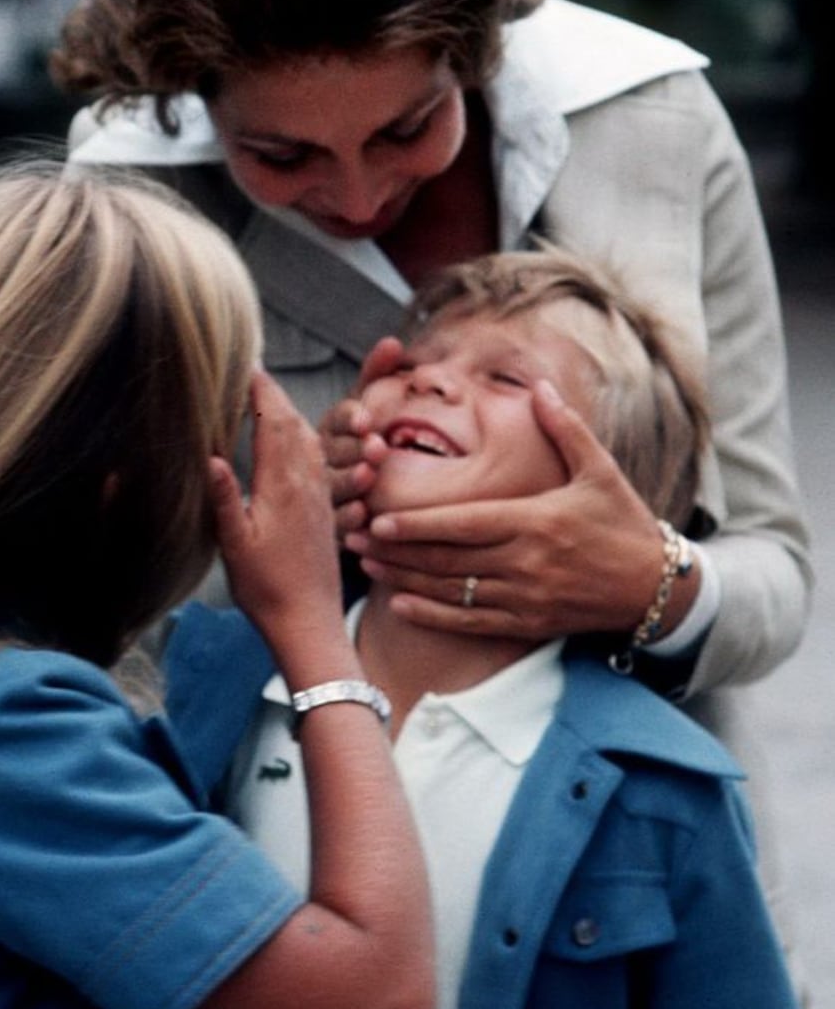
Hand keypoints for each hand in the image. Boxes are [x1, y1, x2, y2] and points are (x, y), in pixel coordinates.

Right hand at [210, 370, 360, 683]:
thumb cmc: (266, 588)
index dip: (261, 389)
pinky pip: (317, 461)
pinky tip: (293, 443)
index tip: (246, 365)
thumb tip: (209, 455)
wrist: (309, 622)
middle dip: (274, 394)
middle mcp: (307, 483)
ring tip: (268, 399)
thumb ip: (223, 498)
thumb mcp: (234, 544)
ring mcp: (320, 496)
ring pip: (309, 440)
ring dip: (290, 414)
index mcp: (283, 484)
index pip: (273, 420)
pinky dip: (302, 439)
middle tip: (253, 373)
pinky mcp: (325, 510)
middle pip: (294, 422)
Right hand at [318, 337, 402, 536]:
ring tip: (368, 476)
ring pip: (333, 484)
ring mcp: (321, 490)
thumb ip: (376, 375)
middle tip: (376, 447)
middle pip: (334, 450)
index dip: (351, 417)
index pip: (337, 417)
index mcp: (329, 428)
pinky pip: (335, 521)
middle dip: (353, 447)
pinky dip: (347, 517)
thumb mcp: (365, 407)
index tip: (367, 419)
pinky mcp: (326, 522)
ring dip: (350, 479)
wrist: (330, 510)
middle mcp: (320, 457)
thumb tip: (393, 341)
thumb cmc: (354, 443)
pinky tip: (361, 513)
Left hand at [347, 381, 697, 641]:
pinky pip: (470, 623)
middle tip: (352, 536)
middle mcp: (525, 563)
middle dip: (396, 549)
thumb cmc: (624, 523)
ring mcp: (524, 598)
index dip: (420, 524)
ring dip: (404, 580)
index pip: (465, 524)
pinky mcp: (527, 624)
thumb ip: (565, 427)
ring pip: (451, 592)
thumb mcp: (600, 470)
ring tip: (365, 564)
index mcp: (537, 522)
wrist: (655, 588)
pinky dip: (432, 616)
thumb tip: (540, 384)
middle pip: (447, 559)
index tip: (380, 518)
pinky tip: (399, 605)